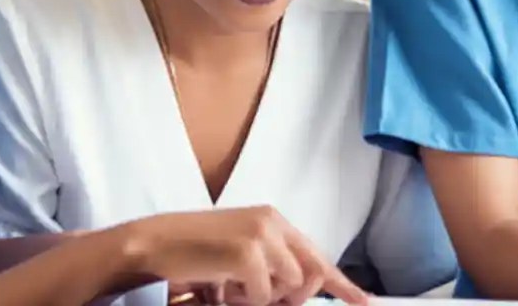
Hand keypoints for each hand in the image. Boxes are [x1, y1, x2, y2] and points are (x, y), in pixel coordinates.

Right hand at [120, 206, 367, 305]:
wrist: (154, 244)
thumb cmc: (192, 252)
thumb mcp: (240, 255)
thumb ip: (272, 266)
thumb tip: (298, 295)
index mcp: (272, 219)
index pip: (316, 255)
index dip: (342, 283)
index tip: (363, 302)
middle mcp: (272, 222)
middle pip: (311, 274)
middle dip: (293, 298)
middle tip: (257, 298)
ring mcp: (261, 236)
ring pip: (290, 287)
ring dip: (263, 299)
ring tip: (232, 289)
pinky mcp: (248, 254)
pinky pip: (264, 296)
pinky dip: (244, 301)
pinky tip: (221, 287)